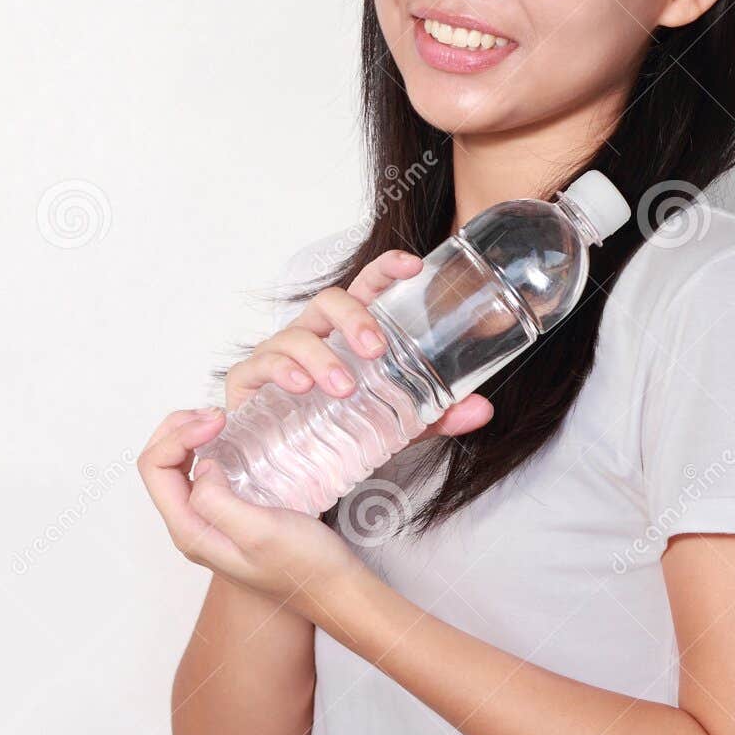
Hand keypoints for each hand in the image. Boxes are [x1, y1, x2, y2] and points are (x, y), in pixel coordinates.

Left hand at [138, 409, 357, 605]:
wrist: (335, 589)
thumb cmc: (304, 566)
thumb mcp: (260, 532)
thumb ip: (218, 500)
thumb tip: (202, 467)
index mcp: (191, 531)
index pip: (155, 469)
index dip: (179, 435)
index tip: (219, 421)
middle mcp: (194, 528)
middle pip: (159, 466)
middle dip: (179, 430)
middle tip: (216, 414)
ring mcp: (211, 523)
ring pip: (178, 470)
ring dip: (191, 438)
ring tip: (221, 421)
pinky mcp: (231, 517)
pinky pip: (203, 477)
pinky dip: (210, 450)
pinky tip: (235, 442)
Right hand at [217, 247, 493, 440]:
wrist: (294, 468)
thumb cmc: (344, 428)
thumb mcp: (401, 424)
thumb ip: (439, 415)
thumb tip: (483, 409)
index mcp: (350, 332)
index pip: (369, 287)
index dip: (387, 268)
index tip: (414, 266)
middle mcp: (315, 334)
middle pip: (332, 302)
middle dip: (355, 319)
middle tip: (377, 350)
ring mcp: (280, 354)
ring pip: (297, 335)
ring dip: (321, 357)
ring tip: (343, 387)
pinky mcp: (251, 382)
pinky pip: (260, 365)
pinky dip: (280, 371)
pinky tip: (299, 387)